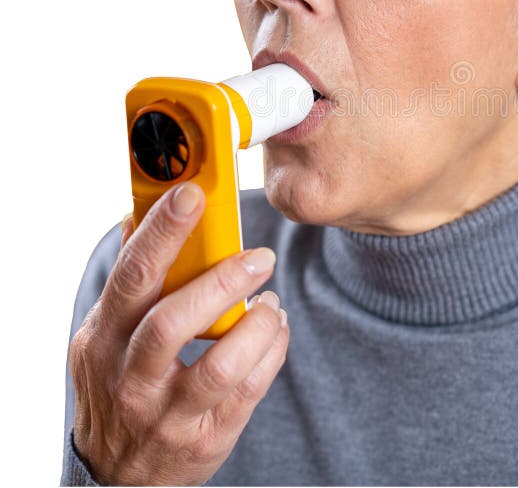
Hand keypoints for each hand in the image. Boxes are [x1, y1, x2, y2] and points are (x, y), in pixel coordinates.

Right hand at [69, 182, 288, 485]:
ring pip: (218, 366)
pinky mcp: (204, 438)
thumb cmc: (119, 383)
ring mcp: (165, 414)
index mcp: (103, 339)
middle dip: (222, 282)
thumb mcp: (108, 336)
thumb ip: (132, 283)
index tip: (192, 195)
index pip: (131, 277)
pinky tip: (275, 329)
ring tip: (272, 302)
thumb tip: (146, 215)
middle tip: (260, 257)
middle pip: (171, 323)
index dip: (162, 232)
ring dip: (256, 325)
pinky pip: (248, 391)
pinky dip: (271, 352)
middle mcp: (129, 379)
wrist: (117, 474)